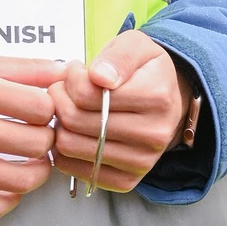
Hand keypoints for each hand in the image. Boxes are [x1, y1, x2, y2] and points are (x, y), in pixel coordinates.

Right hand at [0, 57, 59, 218]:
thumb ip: (17, 68)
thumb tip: (64, 71)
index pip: (38, 106)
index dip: (50, 109)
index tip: (42, 110)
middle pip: (35, 143)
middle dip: (46, 140)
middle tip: (39, 136)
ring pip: (20, 180)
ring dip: (37, 171)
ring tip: (31, 161)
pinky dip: (12, 198)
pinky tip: (9, 184)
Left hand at [48, 34, 191, 192]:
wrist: (167, 102)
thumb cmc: (145, 72)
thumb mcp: (136, 46)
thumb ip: (117, 56)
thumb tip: (99, 76)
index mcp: (156, 97)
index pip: (86, 94)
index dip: (70, 79)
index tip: (76, 73)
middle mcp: (152, 134)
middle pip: (75, 120)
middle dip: (59, 100)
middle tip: (64, 90)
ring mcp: (141, 161)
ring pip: (70, 146)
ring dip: (59, 125)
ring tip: (70, 109)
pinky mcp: (127, 180)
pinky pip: (76, 170)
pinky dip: (65, 152)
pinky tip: (75, 133)